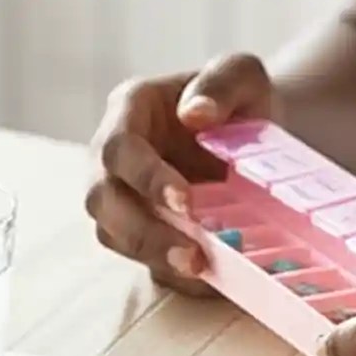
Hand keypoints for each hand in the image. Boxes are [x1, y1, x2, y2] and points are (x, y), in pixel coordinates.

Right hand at [86, 54, 279, 294]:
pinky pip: (142, 259)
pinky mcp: (140, 229)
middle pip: (102, 200)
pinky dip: (171, 273)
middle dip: (144, 232)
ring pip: (114, 234)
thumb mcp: (242, 75)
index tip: (186, 202)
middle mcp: (112, 156)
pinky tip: (210, 280)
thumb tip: (196, 114)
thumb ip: (221, 83)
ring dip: (154, 258)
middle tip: (192, 256)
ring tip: (202, 272)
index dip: (146, 178)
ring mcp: (122, 196)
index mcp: (129, 110)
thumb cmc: (241, 99)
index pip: (120, 148)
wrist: (253, 133)